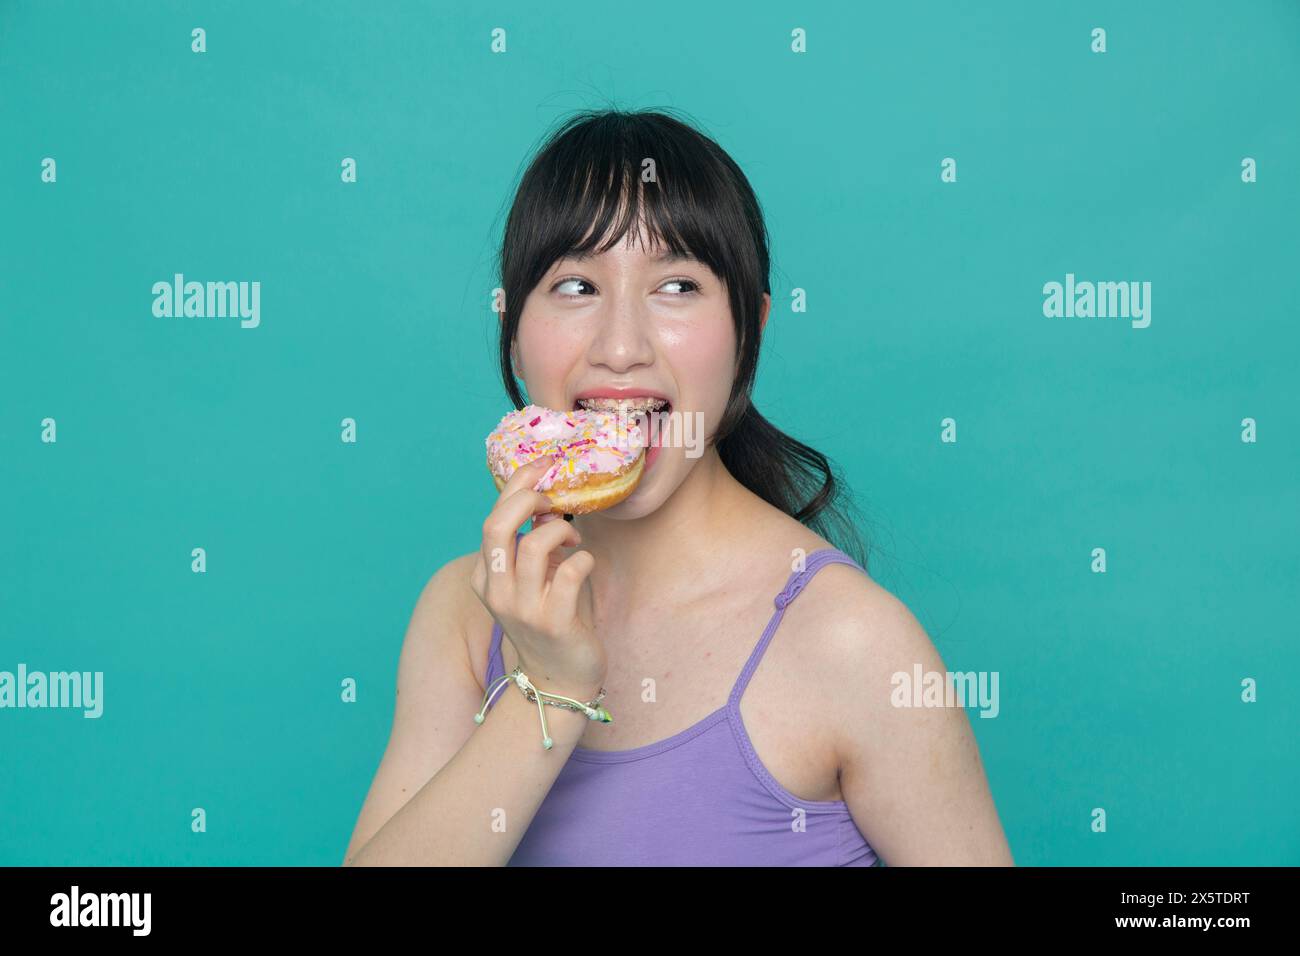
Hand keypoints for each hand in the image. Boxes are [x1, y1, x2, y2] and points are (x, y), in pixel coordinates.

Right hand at [469, 457, 604, 700]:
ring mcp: (523, 608)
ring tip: (573, 540)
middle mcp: (496, 591)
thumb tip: (548, 504)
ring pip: (533, 545)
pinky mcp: (553, 621)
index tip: (542, 467)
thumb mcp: (533, 579)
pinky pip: (569, 573)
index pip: (491, 518)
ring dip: (561, 532)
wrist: (558, 680)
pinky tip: (585, 563)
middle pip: (497, 526)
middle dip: (529, 499)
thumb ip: (532, 543)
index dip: (516, 486)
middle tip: (555, 501)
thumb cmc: (550, 620)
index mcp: (485, 576)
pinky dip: (583, 559)